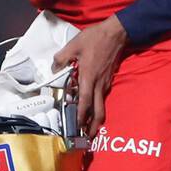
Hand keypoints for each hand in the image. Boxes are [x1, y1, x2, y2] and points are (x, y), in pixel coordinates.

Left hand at [52, 15, 126, 138]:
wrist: (115, 33)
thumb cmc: (95, 39)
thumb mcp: (73, 46)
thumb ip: (61, 59)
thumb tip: (55, 69)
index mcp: (89, 77)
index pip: (85, 102)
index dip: (81, 116)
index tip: (77, 127)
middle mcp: (98, 84)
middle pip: (98, 111)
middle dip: (93, 126)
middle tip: (87, 137)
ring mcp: (105, 83)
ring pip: (101, 106)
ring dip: (96, 119)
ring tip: (88, 128)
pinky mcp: (108, 80)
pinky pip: (102, 97)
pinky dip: (97, 106)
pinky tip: (91, 108)